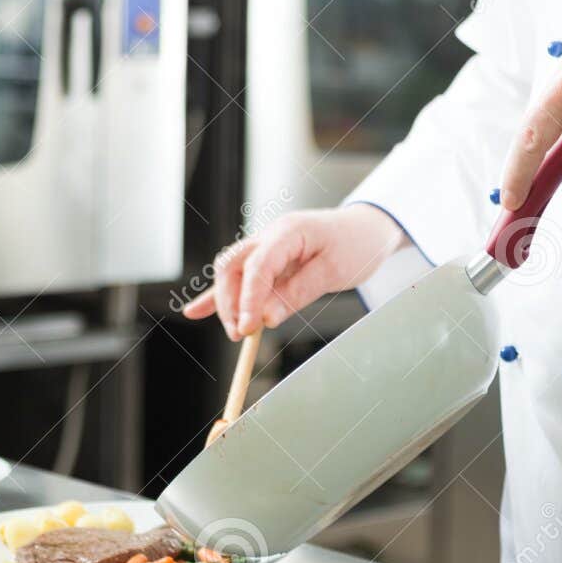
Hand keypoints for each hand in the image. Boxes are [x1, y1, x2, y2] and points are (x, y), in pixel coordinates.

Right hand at [182, 205, 408, 339]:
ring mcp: (264, 246)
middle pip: (232, 266)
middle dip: (230, 302)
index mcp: (287, 232)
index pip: (256, 265)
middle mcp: (269, 236)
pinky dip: (217, 295)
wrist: (366, 228)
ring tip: (233, 332)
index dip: (248, 298)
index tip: (247, 328)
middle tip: (241, 334)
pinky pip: (237, 278)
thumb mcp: (333, 271)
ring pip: (230, 271)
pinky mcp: (265, 261)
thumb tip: (266, 319)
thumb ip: (298, 293)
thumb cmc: (354, 245)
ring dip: (225, 301)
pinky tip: (195, 311)